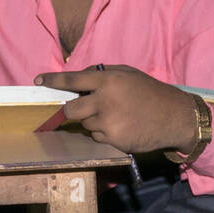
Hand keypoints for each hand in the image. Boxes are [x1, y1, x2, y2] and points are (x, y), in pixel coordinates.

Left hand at [34, 65, 196, 154]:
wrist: (175, 117)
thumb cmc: (150, 92)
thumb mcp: (128, 74)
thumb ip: (103, 73)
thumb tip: (80, 78)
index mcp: (108, 80)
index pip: (73, 80)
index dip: (53, 81)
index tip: (38, 81)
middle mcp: (104, 100)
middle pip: (71, 110)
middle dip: (73, 111)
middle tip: (86, 108)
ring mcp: (108, 122)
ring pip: (85, 125)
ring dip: (93, 122)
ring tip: (116, 117)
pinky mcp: (114, 139)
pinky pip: (97, 137)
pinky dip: (104, 133)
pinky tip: (122, 127)